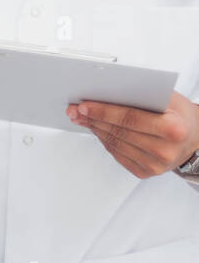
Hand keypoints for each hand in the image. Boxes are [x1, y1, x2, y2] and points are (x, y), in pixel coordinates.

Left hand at [66, 92, 198, 177]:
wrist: (196, 139)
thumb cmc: (181, 115)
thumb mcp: (169, 98)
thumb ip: (142, 95)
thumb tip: (106, 91)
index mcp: (173, 129)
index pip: (130, 118)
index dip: (104, 111)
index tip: (84, 105)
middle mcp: (164, 150)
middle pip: (119, 132)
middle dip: (93, 119)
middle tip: (75, 110)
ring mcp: (154, 165)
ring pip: (115, 144)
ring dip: (95, 129)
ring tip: (81, 117)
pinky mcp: (145, 172)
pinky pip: (117, 154)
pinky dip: (105, 140)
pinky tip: (96, 129)